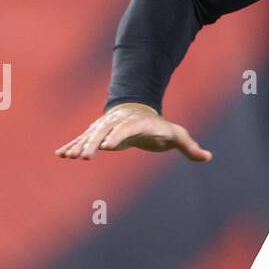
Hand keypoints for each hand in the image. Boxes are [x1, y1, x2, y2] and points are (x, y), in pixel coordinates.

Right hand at [55, 103, 211, 161]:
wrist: (139, 112)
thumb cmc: (160, 128)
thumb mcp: (177, 136)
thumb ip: (190, 147)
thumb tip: (208, 157)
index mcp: (137, 123)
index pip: (126, 129)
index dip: (117, 136)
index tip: (107, 146)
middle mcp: (118, 123)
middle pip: (104, 132)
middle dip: (93, 143)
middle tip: (84, 156)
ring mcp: (105, 127)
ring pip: (90, 135)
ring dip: (78, 145)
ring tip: (68, 156)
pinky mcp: (96, 134)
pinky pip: (82, 139)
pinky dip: (71, 145)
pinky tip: (60, 154)